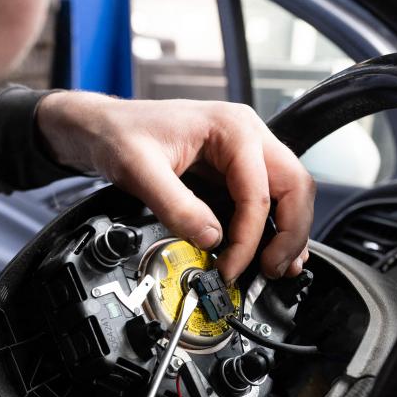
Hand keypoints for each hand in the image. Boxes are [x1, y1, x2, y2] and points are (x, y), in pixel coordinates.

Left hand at [36, 92, 314, 281]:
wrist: (102, 126)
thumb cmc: (119, 134)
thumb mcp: (139, 170)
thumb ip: (175, 205)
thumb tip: (210, 239)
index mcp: (232, 128)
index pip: (258, 192)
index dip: (248, 238)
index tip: (229, 266)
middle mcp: (248, 134)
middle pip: (295, 187)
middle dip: (290, 233)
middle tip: (271, 270)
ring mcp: (246, 150)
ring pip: (290, 192)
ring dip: (289, 231)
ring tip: (279, 266)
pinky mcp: (236, 167)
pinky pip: (269, 196)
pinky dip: (275, 224)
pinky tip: (271, 249)